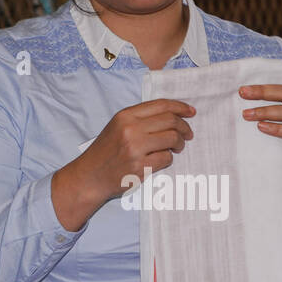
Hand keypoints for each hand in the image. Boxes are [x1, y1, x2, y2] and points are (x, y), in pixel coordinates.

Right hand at [74, 97, 196, 205]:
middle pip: (170, 121)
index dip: (180, 107)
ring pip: (172, 139)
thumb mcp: (118, 126)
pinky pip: (166, 158)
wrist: (90, 176)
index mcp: (126, 116)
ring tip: (176, 148)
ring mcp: (135, 149)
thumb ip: (141, 118)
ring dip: (179, 144)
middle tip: (187, 135)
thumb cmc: (106, 151)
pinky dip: (168, 158)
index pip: (161, 105)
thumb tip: (173, 115)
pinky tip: (161, 159)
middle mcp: (130, 129)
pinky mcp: (140, 167)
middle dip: (184, 127)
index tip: (191, 112)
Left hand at [239, 70, 281, 190]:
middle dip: (263, 91)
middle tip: (243, 92)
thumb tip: (245, 94)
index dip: (274, 73)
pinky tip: (261, 127)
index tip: (252, 74)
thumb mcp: (280, 122)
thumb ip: (271, 107)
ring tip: (246, 114)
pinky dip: (276, 129)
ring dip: (265, 111)